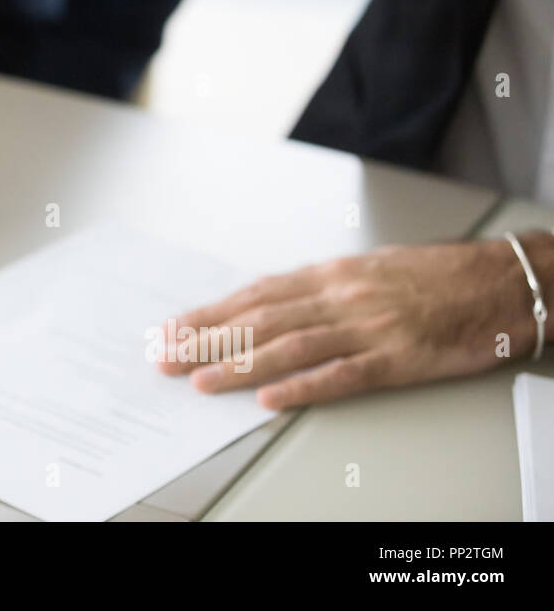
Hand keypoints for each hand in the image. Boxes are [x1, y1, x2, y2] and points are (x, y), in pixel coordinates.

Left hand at [157, 235, 552, 409]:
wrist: (502, 280)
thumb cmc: (438, 275)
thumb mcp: (368, 270)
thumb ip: (320, 287)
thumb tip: (271, 301)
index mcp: (331, 275)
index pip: (255, 296)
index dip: (210, 314)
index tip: (174, 328)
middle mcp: (340, 297)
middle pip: (259, 320)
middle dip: (207, 340)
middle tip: (166, 356)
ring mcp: (367, 328)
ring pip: (289, 347)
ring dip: (240, 366)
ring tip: (202, 381)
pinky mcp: (398, 358)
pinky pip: (342, 375)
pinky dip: (304, 387)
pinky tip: (272, 399)